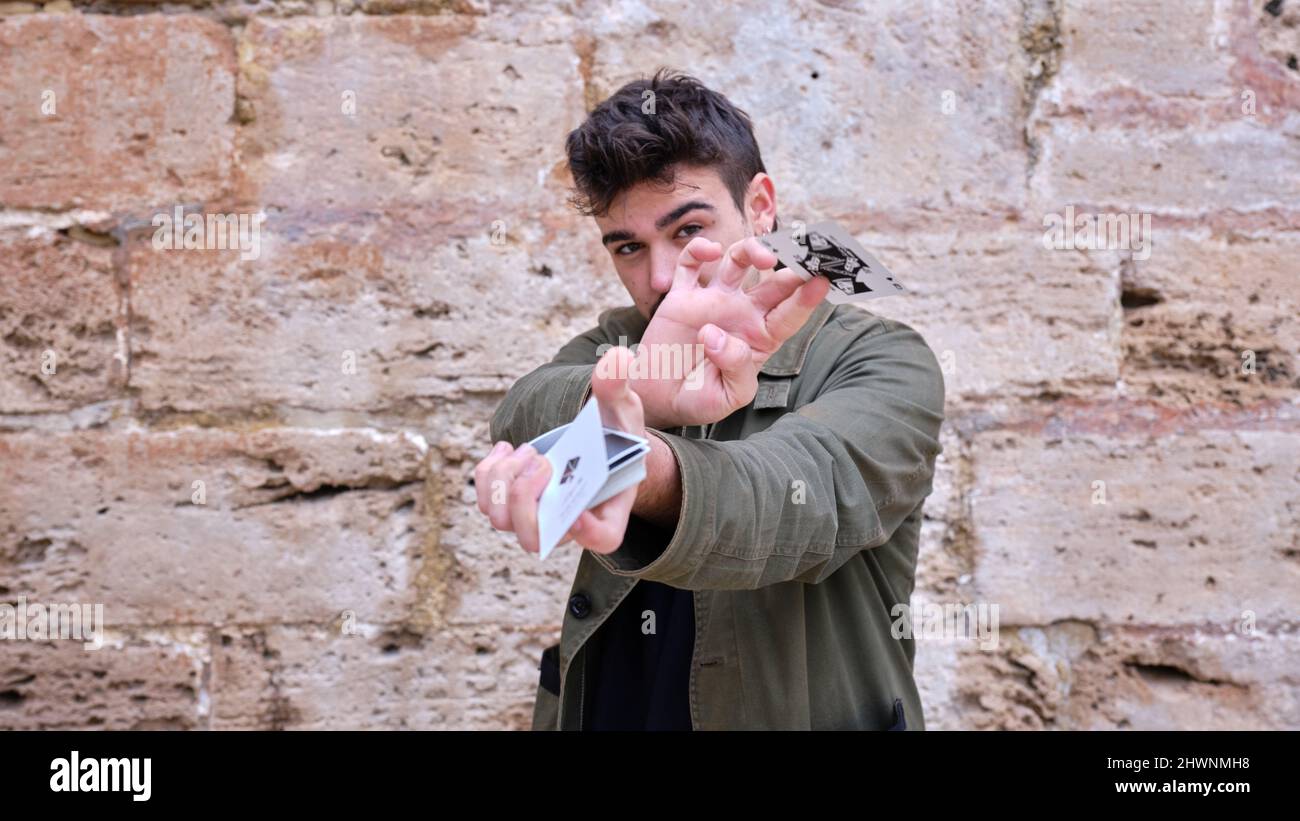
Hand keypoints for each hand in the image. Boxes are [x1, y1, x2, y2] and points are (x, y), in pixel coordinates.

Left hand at [474, 347, 643, 555]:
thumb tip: (616, 360)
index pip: (603, 538)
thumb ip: (617, 386)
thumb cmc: (613, 431)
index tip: (575, 510)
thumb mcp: (621, 406)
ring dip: (504, 484)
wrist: (592, 441)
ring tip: (527, 450)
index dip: (587, 532)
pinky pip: (487, 500)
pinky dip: (488, 474)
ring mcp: (538, 514)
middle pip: (536, 537)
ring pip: (503, 520)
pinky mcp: (512, 502)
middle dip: (527, 499)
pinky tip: (506, 448)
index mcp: (609, 506)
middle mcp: (569, 520)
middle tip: (543, 460)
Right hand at [631, 235, 829, 427]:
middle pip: (771, 283)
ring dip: (752, 250)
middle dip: (789, 267)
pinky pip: (691, 264)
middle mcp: (740, 314)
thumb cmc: (699, 399)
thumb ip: (734, 368)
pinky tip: (709, 250)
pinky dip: (699, 250)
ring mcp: (712, 302)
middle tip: (802, 256)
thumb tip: (715, 334)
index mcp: (758, 339)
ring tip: (761, 255)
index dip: (806, 299)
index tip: (822, 281)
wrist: (660, 400)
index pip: (788, 315)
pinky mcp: (682, 297)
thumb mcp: (727, 396)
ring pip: (738, 262)